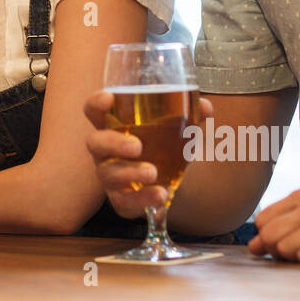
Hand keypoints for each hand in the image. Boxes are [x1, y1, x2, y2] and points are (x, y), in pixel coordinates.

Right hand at [84, 91, 213, 218]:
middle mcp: (106, 151)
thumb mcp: (175, 127)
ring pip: (108, 174)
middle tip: (137, 146)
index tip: (108, 99)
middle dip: (113, 143)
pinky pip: (124, 201)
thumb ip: (189, 114)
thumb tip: (205, 106)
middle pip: (95, 143)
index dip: (96, 104)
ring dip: (130, 173)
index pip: (94, 111)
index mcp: (114, 125)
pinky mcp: (120, 199)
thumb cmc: (162, 144)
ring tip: (152, 173)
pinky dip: (142, 198)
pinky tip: (160, 194)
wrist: (169, 179)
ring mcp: (110, 176)